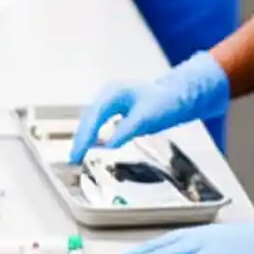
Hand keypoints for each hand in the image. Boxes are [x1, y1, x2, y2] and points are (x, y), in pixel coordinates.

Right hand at [70, 52, 228, 163]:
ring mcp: (112, 99)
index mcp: (113, 94)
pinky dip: (94, 133)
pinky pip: (99, 121)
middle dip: (80, 138)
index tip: (76, 155)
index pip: (92, 118)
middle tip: (73, 159)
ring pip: (92, 119)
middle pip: (88, 118)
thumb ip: (125, 131)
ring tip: (78, 154)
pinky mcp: (117, 107)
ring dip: (85, 136)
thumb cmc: (166, 103)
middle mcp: (108, 94)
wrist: (181, 95)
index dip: (83, 138)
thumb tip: (106, 146)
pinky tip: (93, 144)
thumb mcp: (146, 119)